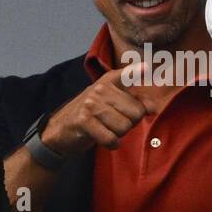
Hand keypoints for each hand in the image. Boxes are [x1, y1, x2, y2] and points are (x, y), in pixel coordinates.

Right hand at [39, 62, 154, 155]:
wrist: (59, 130)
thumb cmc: (92, 116)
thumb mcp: (112, 102)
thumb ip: (135, 102)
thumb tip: (152, 108)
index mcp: (109, 81)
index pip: (127, 75)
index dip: (137, 72)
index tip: (146, 68)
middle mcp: (100, 89)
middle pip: (136, 113)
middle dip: (130, 124)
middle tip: (113, 123)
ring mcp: (91, 104)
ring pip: (125, 127)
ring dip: (118, 135)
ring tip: (105, 129)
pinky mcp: (84, 121)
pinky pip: (111, 138)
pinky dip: (111, 144)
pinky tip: (103, 139)